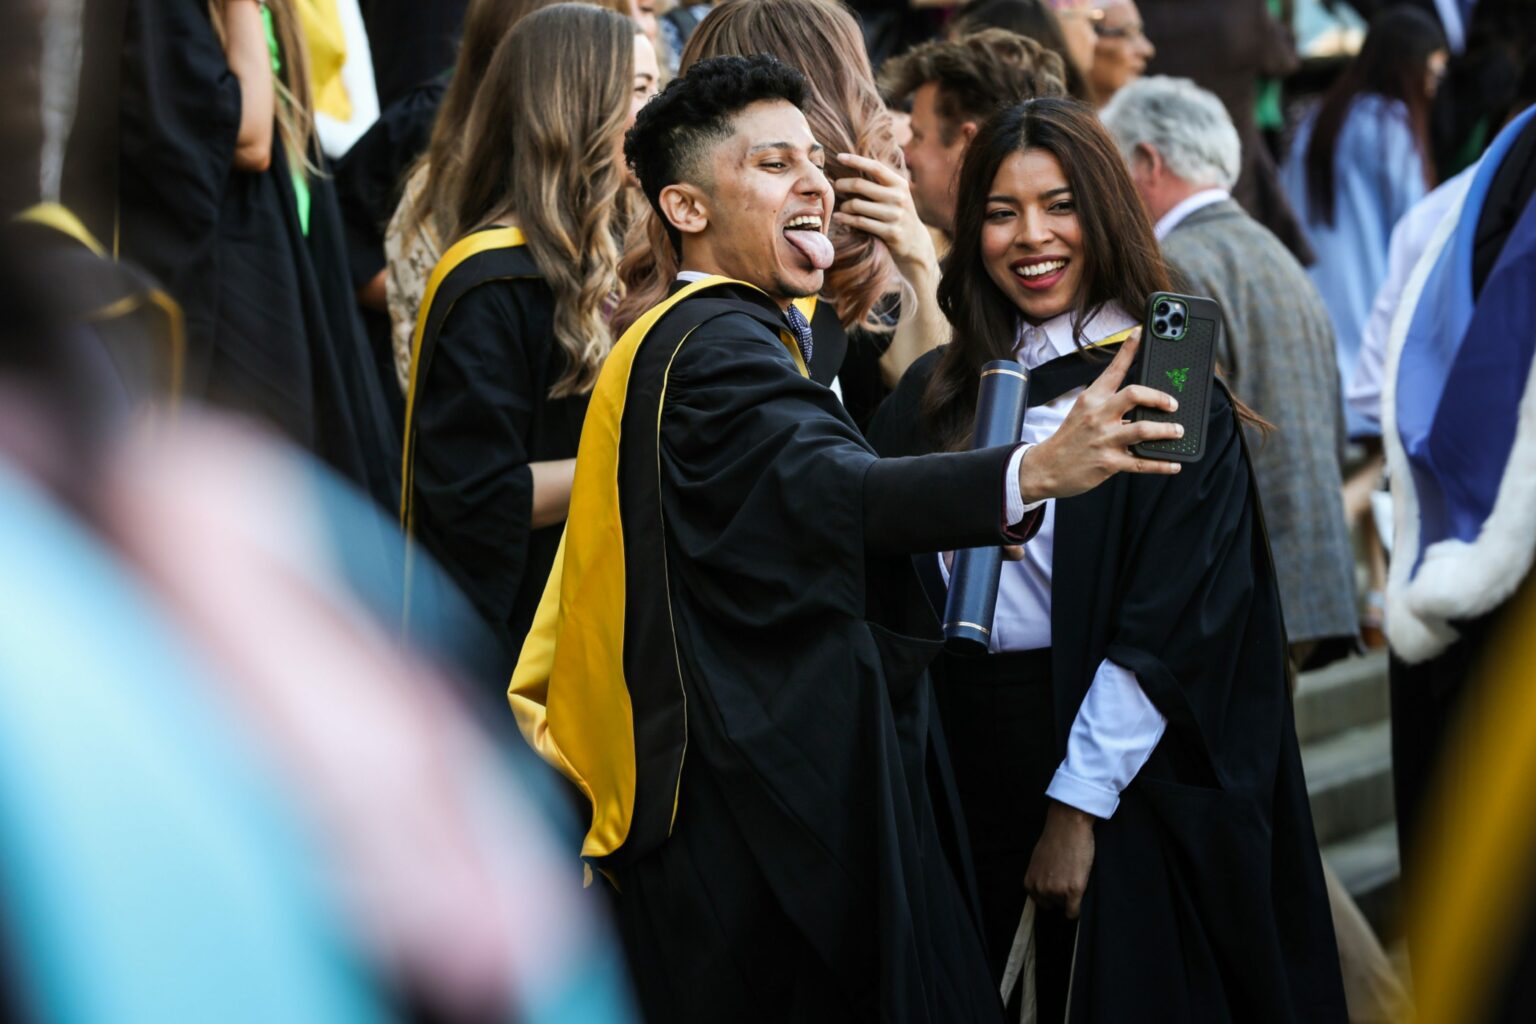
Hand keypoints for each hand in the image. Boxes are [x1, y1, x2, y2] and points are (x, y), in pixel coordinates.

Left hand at [830, 151, 937, 280]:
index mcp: (899, 184)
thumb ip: (881, 182)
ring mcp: (895, 215)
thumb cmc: (898, 213)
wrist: (915, 241)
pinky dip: (846, 219)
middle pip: (860, 185)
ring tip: (842, 207)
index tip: (839, 157)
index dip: (856, 160)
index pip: (875, 167)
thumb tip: (853, 164)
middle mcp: (899, 197)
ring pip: (857, 205)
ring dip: (844, 206)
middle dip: (843, 184)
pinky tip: (839, 217)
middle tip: (835, 186)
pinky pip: (860, 222)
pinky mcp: (890, 232)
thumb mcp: (896, 194)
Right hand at [1016, 330, 1183, 503]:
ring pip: (1143, 430)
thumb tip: (1141, 404)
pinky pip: (1142, 462)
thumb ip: (1108, 404)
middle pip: (1134, 394)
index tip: (1141, 332)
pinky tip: (1174, 463)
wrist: (1046, 467)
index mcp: (1092, 398)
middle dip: (1159, 397)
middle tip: (1173, 404)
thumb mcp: (1082, 412)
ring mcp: (1104, 439)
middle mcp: (1098, 415)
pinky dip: (1162, 464)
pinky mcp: (1109, 462)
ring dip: (1166, 430)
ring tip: (1178, 431)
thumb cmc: (1069, 438)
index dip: (1129, 349)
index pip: (1114, 369)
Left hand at [1024, 801, 1096, 918]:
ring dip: (1071, 897)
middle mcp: (1040, 889)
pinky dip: (1077, 909)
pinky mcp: (1073, 890)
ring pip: (1065, 906)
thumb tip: (1045, 887)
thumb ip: (1039, 876)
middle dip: (1061, 895)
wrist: (1067, 826)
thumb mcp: (1038, 860)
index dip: (1051, 894)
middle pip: (1053, 904)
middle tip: (1068, 878)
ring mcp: (1056, 891)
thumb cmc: (1054, 839)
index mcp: (1030, 882)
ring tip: (1075, 876)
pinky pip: (1073, 912)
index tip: (1058, 887)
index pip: (1040, 902)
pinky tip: (1080, 895)